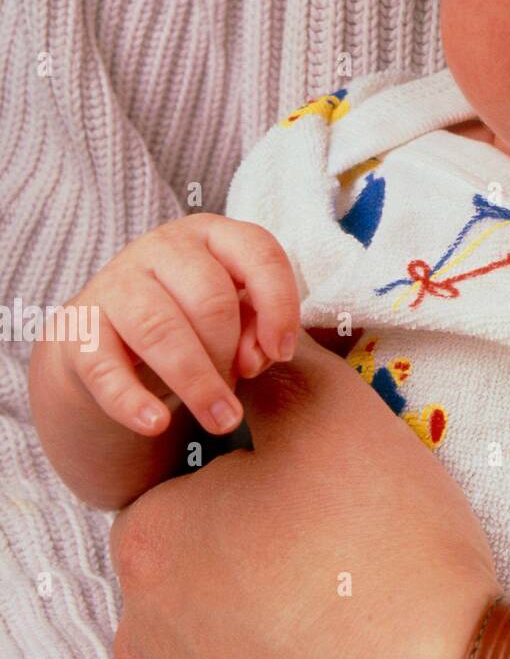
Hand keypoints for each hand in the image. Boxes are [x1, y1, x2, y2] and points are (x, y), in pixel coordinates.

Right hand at [62, 212, 299, 438]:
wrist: (105, 336)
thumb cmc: (190, 319)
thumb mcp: (234, 314)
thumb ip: (257, 328)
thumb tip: (258, 357)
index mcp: (212, 234)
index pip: (258, 252)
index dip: (279, 305)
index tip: (282, 352)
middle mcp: (163, 248)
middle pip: (211, 300)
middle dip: (231, 353)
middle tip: (237, 389)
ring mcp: (116, 283)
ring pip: (163, 331)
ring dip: (198, 383)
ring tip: (221, 420)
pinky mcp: (78, 327)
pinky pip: (105, 368)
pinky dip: (132, 401)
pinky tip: (157, 424)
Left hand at [110, 334, 501, 658]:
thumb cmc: (380, 540)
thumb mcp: (333, 413)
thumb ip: (278, 364)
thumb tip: (254, 350)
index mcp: (148, 533)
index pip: (196, 471)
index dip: (266, 465)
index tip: (321, 484)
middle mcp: (136, 621)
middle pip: (204, 543)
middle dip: (263, 531)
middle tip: (340, 533)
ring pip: (217, 610)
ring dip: (266, 595)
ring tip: (343, 589)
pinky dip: (275, 655)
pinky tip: (331, 643)